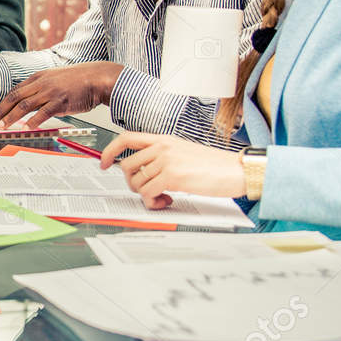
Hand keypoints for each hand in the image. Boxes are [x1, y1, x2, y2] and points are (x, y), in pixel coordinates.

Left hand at [0, 62, 123, 129]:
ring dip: (11, 118)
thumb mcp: (54, 79)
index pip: (14, 92)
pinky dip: (32, 121)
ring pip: (24, 105)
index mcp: (38, 77)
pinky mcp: (60, 101)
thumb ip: (41, 89)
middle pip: (15, 98)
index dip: (3, 105)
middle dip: (2, 112)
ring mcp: (50, 92)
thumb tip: (29, 105)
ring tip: (3, 128)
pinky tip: (25, 128)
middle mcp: (41, 83)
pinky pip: (43, 112)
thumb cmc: (78, 81)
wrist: (97, 78)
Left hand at [99, 131, 245, 208]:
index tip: (104, 163)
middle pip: (127, 166)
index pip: (126, 138)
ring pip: (136, 182)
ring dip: (145, 195)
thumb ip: (162, 158)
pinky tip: (167, 201)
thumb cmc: (215, 165)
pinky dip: (153, 202)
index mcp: (164, 139)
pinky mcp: (172, 176)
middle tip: (148, 190)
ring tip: (163, 197)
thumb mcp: (184, 153)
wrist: (237, 170)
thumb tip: (143, 174)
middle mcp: (162, 147)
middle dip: (133, 183)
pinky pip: (148, 193)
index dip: (110, 151)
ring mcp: (166, 161)